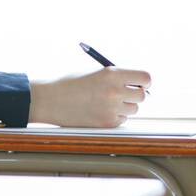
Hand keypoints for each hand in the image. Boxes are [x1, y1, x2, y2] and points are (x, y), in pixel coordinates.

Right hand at [27, 66, 152, 126]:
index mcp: (112, 73)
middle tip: (125, 94)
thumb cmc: (71, 84)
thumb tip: (138, 84)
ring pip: (133, 110)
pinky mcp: (106, 123)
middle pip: (142, 96)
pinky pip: (122, 120)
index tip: (140, 84)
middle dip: (135, 95)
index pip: (145, 78)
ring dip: (125, 107)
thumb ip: (117, 77)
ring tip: (107, 103)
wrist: (50, 100)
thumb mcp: (96, 73)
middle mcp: (115, 91)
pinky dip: (115, 117)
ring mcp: (111, 108)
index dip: (144, 81)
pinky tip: (100, 111)